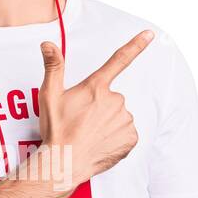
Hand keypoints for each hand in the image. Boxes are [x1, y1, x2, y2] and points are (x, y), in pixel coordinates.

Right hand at [35, 29, 152, 195]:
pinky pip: (126, 133)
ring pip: (119, 116)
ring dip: (108, 122)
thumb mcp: (49, 95)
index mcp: (96, 87)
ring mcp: (125, 120)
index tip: (150, 34)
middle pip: (112, 97)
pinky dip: (116, 137)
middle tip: (82, 120)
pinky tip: (101, 143)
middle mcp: (115, 100)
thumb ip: (53, 67)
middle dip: (100, 106)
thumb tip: (48, 44)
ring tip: (90, 134)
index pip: (118, 60)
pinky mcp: (131, 138)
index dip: (136, 45)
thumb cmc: (56, 130)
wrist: (65, 163)